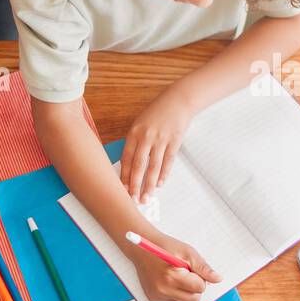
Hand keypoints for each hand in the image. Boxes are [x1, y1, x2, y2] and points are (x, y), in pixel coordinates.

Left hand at [120, 88, 195, 203]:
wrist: (178, 101)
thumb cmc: (157, 112)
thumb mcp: (140, 123)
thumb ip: (134, 141)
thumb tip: (129, 164)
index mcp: (134, 133)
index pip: (126, 159)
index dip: (123, 176)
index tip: (121, 190)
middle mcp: (146, 137)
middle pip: (138, 165)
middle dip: (135, 185)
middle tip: (132, 200)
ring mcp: (161, 140)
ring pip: (153, 167)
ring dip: (149, 184)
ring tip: (147, 197)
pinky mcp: (174, 142)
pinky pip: (168, 161)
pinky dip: (164, 174)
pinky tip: (160, 184)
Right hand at [127, 230, 221, 300]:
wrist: (141, 249)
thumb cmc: (165, 247)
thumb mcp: (187, 252)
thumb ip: (203, 267)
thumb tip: (218, 279)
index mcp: (172, 276)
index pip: (199, 287)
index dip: (200, 277)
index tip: (192, 268)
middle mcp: (163, 289)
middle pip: (194, 299)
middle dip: (195, 287)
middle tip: (187, 272)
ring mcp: (157, 296)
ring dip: (186, 290)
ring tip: (177, 275)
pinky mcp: (153, 298)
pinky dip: (176, 292)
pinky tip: (169, 280)